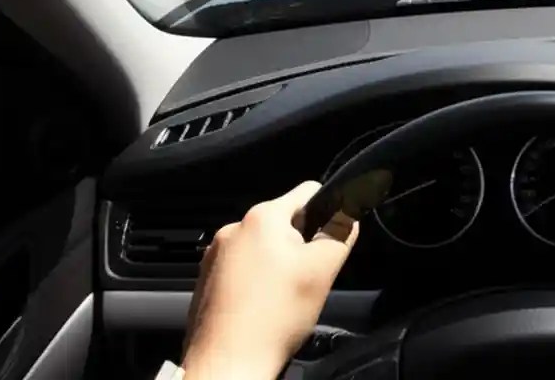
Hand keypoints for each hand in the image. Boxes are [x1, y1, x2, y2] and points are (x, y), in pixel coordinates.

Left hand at [182, 181, 358, 379]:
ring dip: (277, 266)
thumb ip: (340, 233)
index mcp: (262, 217)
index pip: (308, 192)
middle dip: (300, 247)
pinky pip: (242, 269)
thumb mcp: (322, 270)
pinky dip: (256, 283)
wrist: (227, 363)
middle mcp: (233, 228)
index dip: (328, 212)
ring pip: (262, 248)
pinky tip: (262, 308)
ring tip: (282, 299)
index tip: (330, 243)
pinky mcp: (206, 279)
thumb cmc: (274, 317)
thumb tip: (347, 215)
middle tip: (307, 280)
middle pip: (284, 223)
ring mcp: (215, 255)